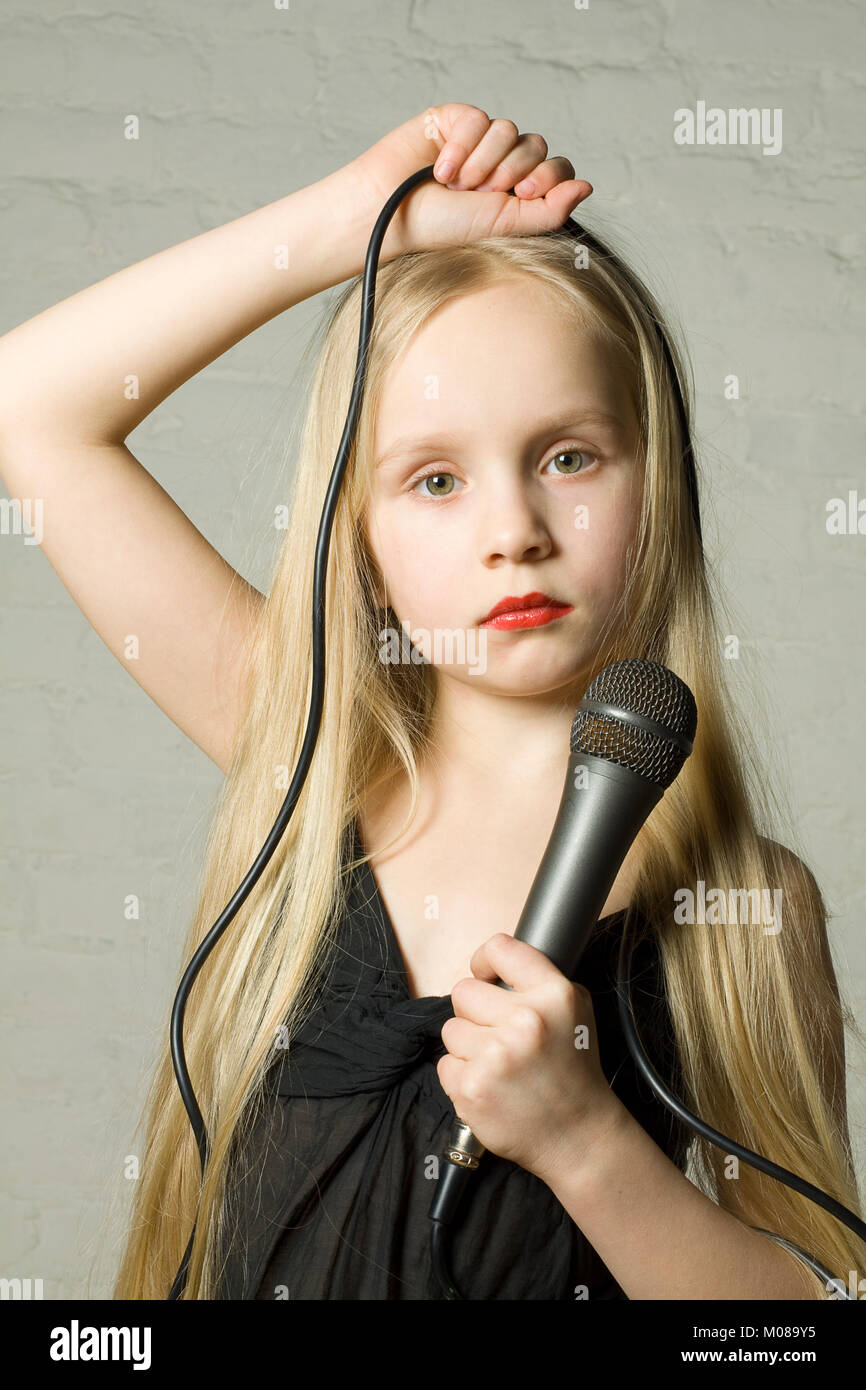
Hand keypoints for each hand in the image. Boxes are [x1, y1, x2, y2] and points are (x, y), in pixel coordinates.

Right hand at [344, 103, 592, 261]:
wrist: (390, 215)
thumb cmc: (442, 228)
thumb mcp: (503, 226)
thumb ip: (548, 210)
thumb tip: (587, 186)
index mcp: (517, 191)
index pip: (556, 169)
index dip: (547, 176)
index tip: (521, 194)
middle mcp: (502, 164)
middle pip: (537, 145)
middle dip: (512, 170)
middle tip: (483, 192)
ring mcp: (479, 141)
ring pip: (508, 130)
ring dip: (484, 162)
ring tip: (456, 185)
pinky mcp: (455, 120)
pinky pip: (478, 118)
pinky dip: (461, 146)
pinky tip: (440, 168)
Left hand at [436, 932, 622, 1185]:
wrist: (577, 1134)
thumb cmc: (572, 1071)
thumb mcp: (575, 1011)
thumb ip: (538, 980)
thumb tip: (494, 967)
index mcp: (554, 996)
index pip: (499, 949)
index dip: (485, 962)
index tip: (486, 976)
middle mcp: (526, 1021)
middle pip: (463, 991)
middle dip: (475, 1011)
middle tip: (497, 1034)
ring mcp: (496, 1056)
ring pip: (451, 1029)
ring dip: (468, 1045)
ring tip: (498, 1064)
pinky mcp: (472, 1088)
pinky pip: (445, 1064)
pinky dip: (462, 1076)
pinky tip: (490, 1086)